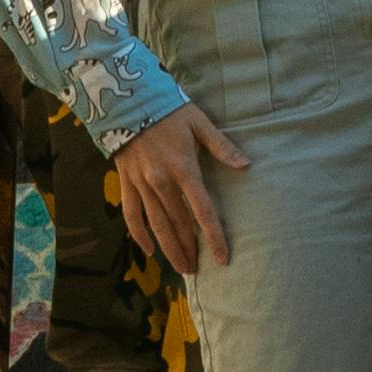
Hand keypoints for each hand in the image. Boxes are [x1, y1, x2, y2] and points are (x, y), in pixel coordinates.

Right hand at [111, 107, 242, 275]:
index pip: (203, 211)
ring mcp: (142, 185)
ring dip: (170, 249)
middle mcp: (162, 182)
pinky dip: (139, 235)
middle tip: (198, 270)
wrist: (127, 101)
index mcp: (184, 169)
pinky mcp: (126, 183)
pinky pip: (132, 215)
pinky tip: (149, 251)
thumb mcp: (199, 123)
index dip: (214, 237)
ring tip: (181, 268)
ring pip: (157, 225)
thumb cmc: (168, 109)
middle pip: (179, 225)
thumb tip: (245, 165)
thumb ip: (221, 147)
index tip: (222, 258)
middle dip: (190, 249)